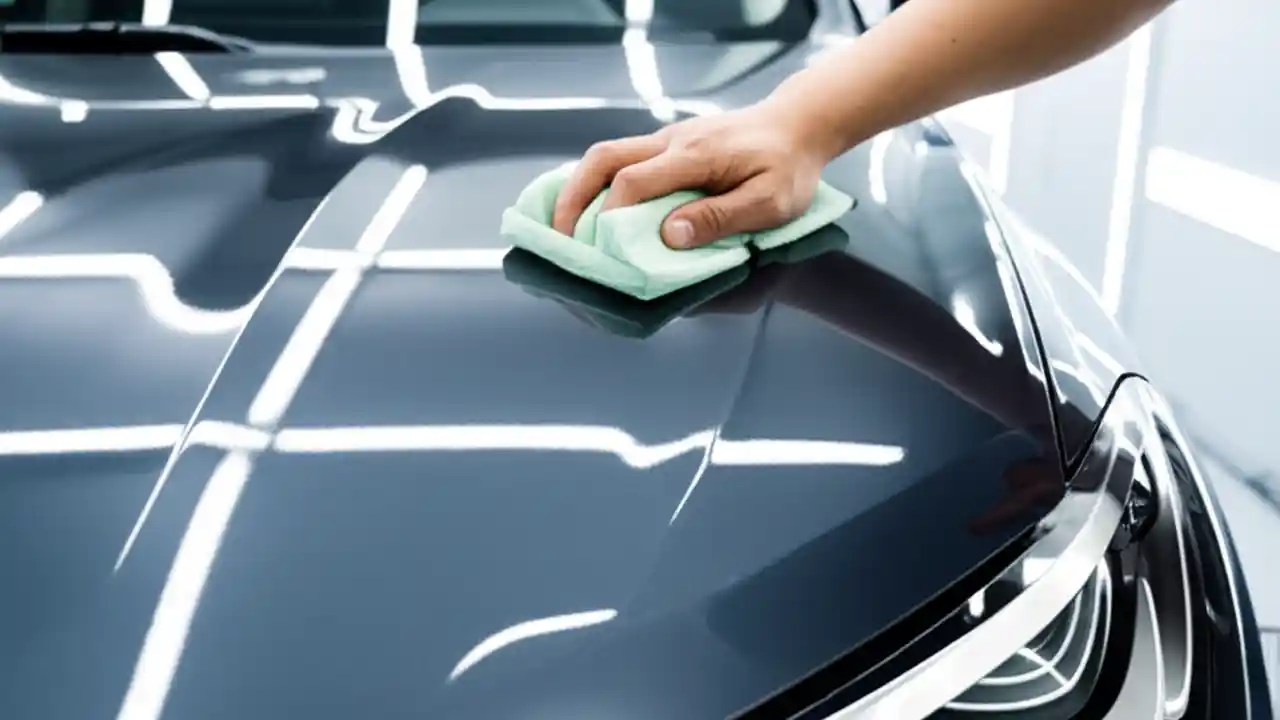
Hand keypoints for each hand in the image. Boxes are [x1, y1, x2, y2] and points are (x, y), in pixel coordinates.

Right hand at [551, 100, 832, 248]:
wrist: (798, 124)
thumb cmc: (789, 168)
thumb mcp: (770, 202)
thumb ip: (721, 217)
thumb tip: (670, 235)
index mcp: (695, 156)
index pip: (634, 181)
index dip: (609, 215)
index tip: (599, 249)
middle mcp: (672, 141)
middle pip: (604, 158)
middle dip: (573, 197)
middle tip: (558, 236)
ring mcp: (666, 139)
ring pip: (606, 154)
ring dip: (579, 188)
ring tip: (565, 227)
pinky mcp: (668, 144)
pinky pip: (621, 158)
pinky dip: (598, 183)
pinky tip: (592, 209)